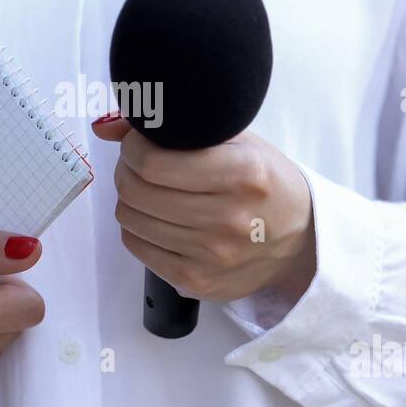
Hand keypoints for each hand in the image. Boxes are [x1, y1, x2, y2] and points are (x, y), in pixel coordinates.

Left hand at [92, 113, 315, 302]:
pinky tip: (158, 218)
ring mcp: (212, 255)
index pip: (152, 162)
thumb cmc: (265, 182)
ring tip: (151, 191)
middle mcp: (229, 218)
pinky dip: (137, 228)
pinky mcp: (197, 281)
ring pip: (130, 219)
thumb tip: (105, 126)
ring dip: (130, 199)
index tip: (140, 143)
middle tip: (140, 165)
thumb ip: (174, 125)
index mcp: (244, 174)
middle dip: (127, 170)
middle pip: (135, 191)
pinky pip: (137, 248)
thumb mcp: (236, 140)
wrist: (300, 240)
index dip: (133, 147)